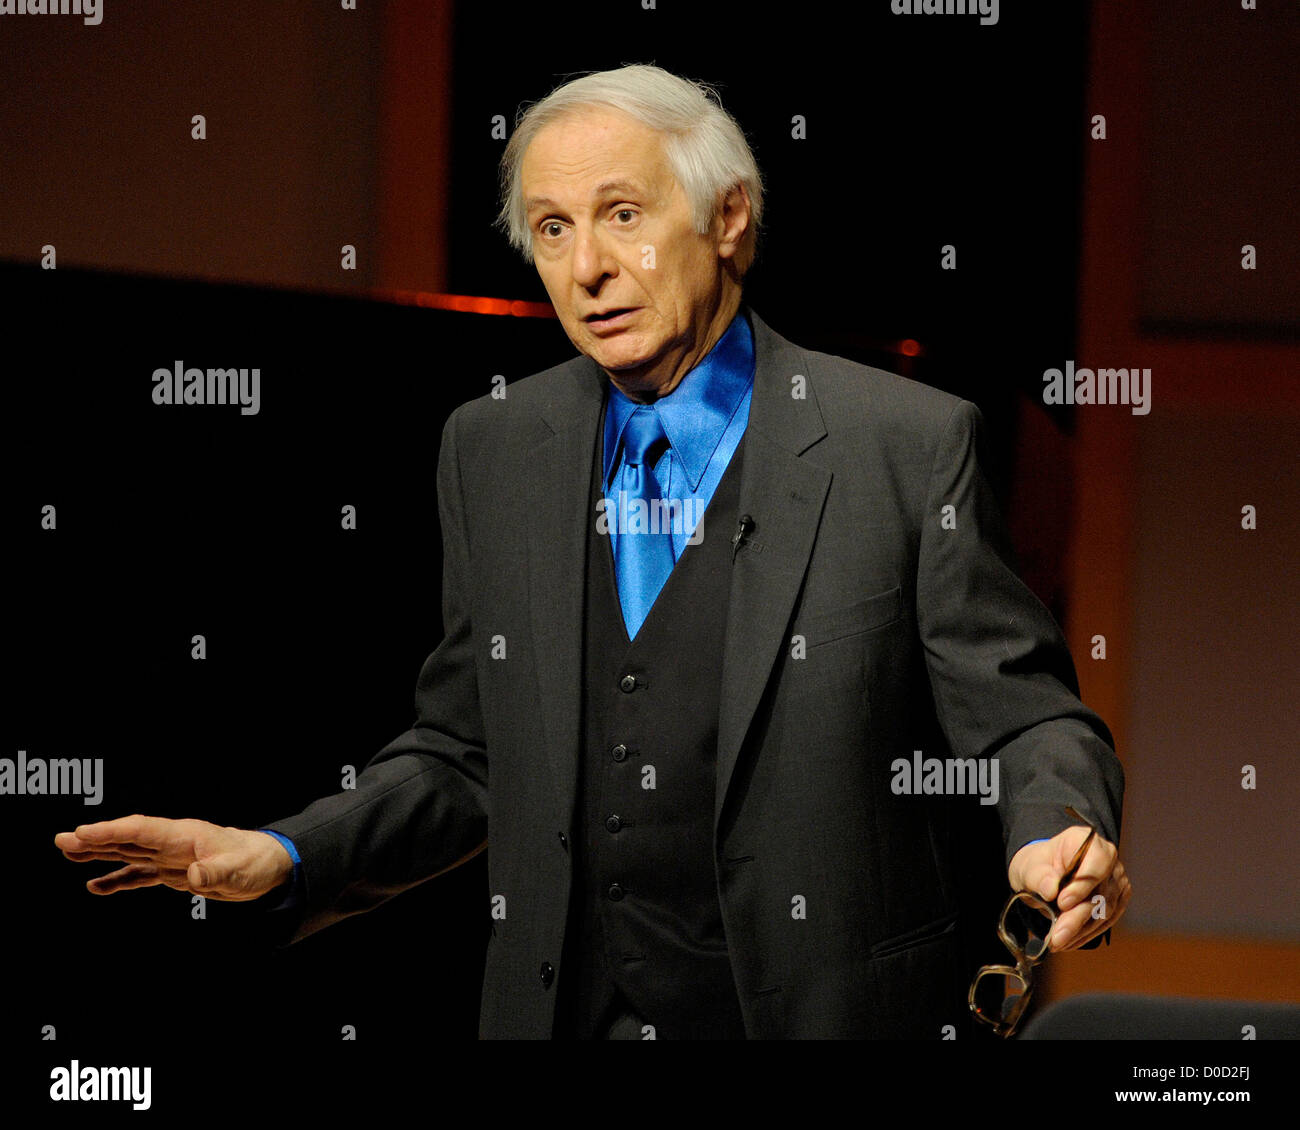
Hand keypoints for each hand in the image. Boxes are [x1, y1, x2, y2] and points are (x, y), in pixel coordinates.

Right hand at [54, 815, 293, 901]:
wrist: (264, 866)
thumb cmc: (253, 862)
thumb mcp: (237, 871)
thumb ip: (214, 873)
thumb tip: (192, 878)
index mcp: (184, 835)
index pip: (141, 830)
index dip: (112, 831)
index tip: (84, 833)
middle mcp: (172, 842)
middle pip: (127, 838)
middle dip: (95, 838)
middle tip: (62, 840)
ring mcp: (169, 856)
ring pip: (127, 852)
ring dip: (98, 853)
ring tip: (68, 853)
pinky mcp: (171, 872)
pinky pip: (138, 874)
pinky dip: (117, 879)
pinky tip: (95, 886)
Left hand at [1007, 825, 1131, 951]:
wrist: (1044, 874)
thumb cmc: (1038, 865)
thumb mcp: (1029, 866)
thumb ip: (1038, 876)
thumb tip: (1050, 889)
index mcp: (1087, 840)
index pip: (1097, 862)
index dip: (1082, 884)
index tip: (1062, 902)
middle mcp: (1108, 860)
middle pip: (1100, 892)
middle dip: (1076, 918)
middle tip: (1057, 937)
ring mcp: (1116, 881)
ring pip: (1104, 911)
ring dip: (1080, 930)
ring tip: (1057, 942)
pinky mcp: (1116, 902)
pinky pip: (1105, 921)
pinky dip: (1085, 934)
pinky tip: (1069, 942)